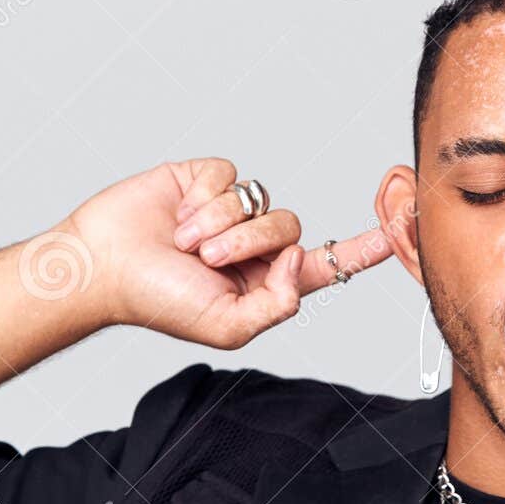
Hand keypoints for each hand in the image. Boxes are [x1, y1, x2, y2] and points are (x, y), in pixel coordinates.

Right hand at [61, 158, 395, 347]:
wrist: (103, 265)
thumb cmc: (158, 303)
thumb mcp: (227, 327)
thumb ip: (277, 305)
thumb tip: (299, 264)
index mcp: (268, 282)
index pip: (329, 264)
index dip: (364, 249)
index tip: (401, 230)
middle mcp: (254, 245)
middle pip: (291, 227)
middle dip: (250, 242)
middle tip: (209, 259)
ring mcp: (230, 210)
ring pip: (260, 199)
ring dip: (221, 223)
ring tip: (185, 243)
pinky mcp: (204, 180)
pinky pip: (229, 176)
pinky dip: (204, 198)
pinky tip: (177, 215)